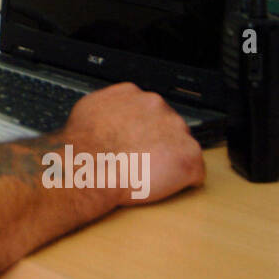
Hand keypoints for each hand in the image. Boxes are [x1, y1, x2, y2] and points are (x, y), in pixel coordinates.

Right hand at [61, 82, 204, 205]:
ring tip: (148, 173)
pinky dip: (182, 180)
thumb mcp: (88, 111)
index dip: (143, 129)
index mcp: (133, 94)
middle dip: (158, 142)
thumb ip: (108, 109)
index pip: (148, 109)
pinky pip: (194, 171)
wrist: (89, 168)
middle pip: (168, 125)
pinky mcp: (188, 156)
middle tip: (141, 159)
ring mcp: (176, 129)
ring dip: (170, 159)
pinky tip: (162, 184)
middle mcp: (158, 106)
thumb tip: (109, 115)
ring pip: (182, 146)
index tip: (137, 141)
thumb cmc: (84, 147)